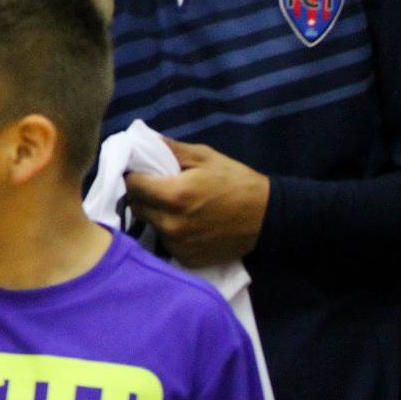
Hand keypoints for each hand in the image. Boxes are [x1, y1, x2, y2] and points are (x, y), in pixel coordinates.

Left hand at [123, 138, 270, 266]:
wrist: (267, 218)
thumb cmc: (237, 182)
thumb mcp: (205, 157)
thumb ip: (171, 149)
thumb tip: (143, 140)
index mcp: (174, 195)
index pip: (132, 186)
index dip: (134, 176)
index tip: (141, 172)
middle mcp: (171, 223)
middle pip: (137, 207)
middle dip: (142, 195)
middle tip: (156, 188)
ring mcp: (179, 244)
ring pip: (150, 225)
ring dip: (155, 214)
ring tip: (172, 205)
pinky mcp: (187, 259)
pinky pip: (165, 242)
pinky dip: (169, 231)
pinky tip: (184, 222)